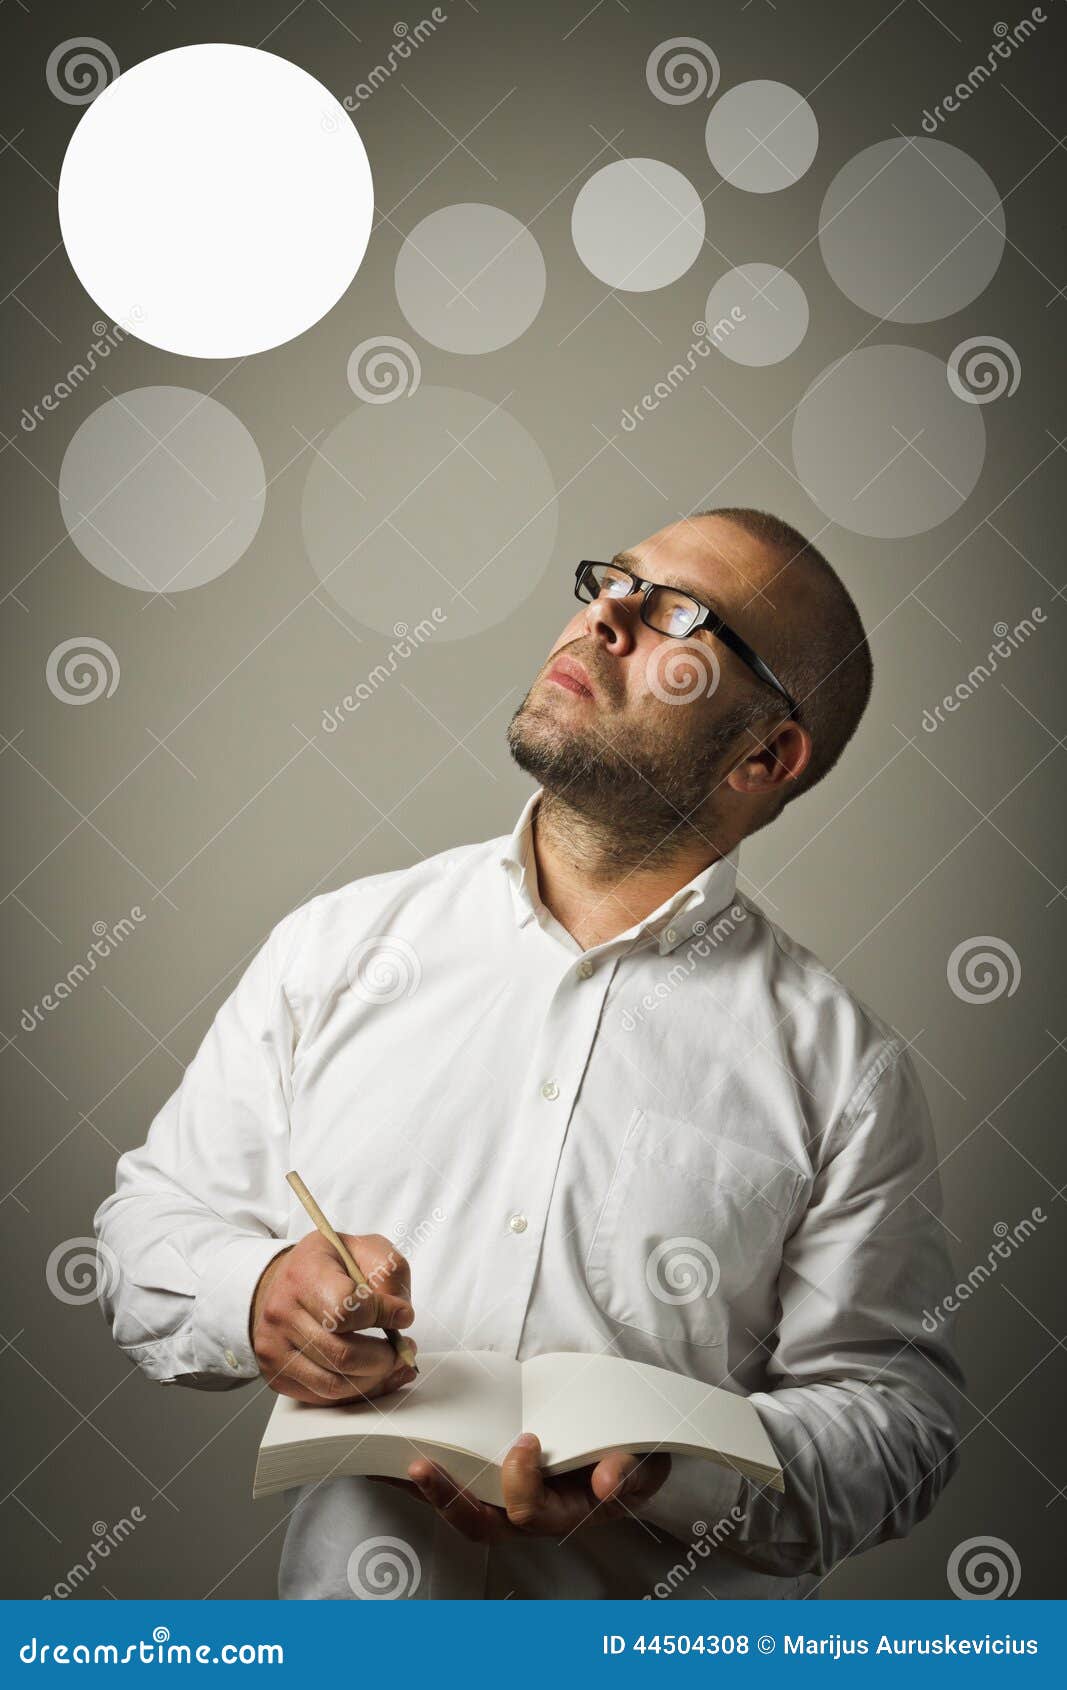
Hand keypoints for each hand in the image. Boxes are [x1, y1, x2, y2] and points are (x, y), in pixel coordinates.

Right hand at [250, 1231, 416, 1403]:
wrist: (283, 1280)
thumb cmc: (327, 1265)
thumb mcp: (363, 1248)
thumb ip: (389, 1272)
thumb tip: (401, 1316)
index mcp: (304, 1274)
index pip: (347, 1309)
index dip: (383, 1316)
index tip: (401, 1315)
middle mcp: (282, 1312)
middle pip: (342, 1355)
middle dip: (384, 1357)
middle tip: (403, 1349)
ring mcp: (275, 1348)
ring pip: (334, 1384)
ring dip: (375, 1379)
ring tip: (393, 1362)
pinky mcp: (277, 1375)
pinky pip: (324, 1398)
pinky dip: (359, 1392)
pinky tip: (376, 1377)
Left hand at [375, 1434, 670, 1541]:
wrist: (625, 1444)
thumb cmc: (632, 1454)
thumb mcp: (644, 1462)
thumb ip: (630, 1471)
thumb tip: (608, 1479)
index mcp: (565, 1512)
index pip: (530, 1513)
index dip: (521, 1482)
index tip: (528, 1440)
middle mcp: (530, 1514)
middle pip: (481, 1523)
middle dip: (448, 1499)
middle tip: (421, 1467)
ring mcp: (507, 1499)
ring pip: (461, 1507)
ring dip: (429, 1488)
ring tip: (398, 1461)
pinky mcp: (493, 1479)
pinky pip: (457, 1483)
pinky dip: (427, 1474)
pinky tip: (396, 1455)